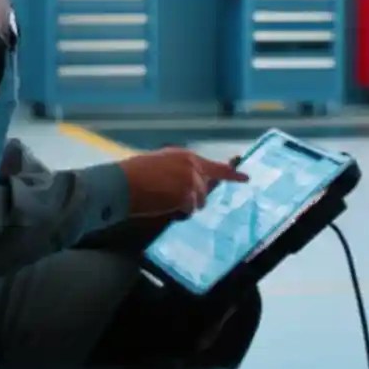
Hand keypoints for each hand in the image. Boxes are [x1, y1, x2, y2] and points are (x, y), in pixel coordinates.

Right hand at [117, 147, 248, 216]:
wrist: (123, 183)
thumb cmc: (136, 175)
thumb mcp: (162, 163)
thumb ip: (181, 170)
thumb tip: (191, 184)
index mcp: (187, 156)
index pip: (216, 167)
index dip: (232, 174)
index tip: (246, 178)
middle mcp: (193, 166)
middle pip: (205, 190)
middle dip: (193, 197)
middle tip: (170, 196)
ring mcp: (192, 181)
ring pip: (198, 202)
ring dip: (184, 205)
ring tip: (162, 198)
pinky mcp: (186, 195)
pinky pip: (188, 210)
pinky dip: (177, 212)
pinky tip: (163, 203)